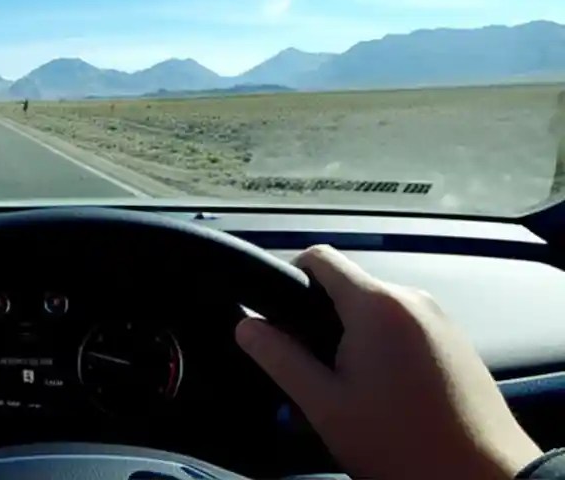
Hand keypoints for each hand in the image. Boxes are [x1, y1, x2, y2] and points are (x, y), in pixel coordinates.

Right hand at [236, 245, 539, 479]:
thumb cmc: (402, 445)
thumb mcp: (324, 404)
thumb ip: (279, 358)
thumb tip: (247, 327)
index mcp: (376, 305)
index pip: (318, 257)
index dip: (288, 279)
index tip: (278, 319)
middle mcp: (412, 299)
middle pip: (346, 286)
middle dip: (321, 320)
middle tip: (313, 371)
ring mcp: (440, 318)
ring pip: (375, 309)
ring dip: (352, 336)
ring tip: (351, 389)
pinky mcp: (456, 340)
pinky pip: (404, 325)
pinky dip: (383, 347)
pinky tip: (385, 392)